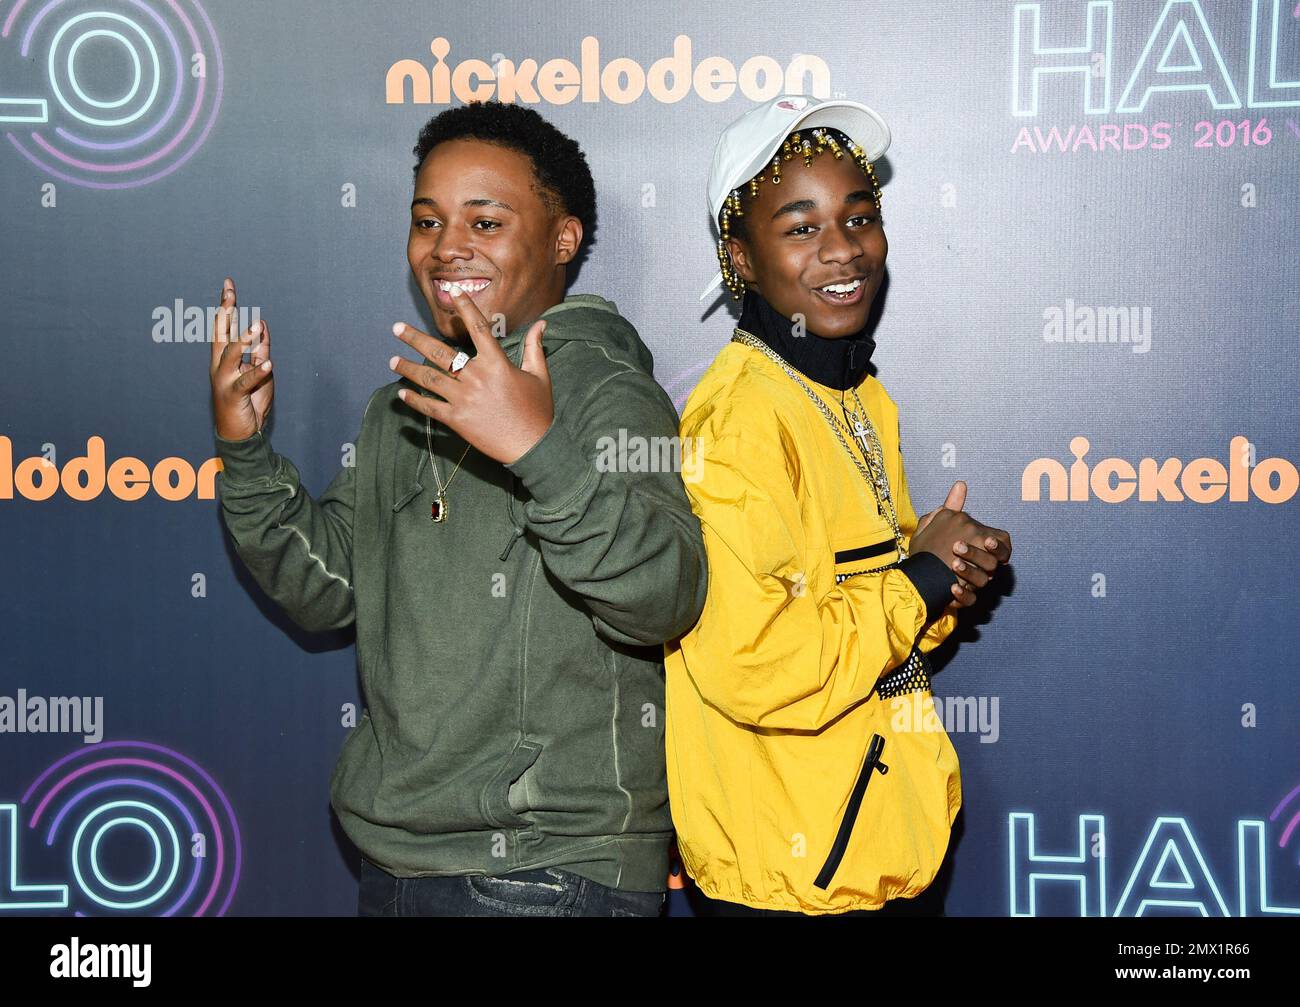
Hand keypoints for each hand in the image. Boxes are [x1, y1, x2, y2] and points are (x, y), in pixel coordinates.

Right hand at [210, 276, 273, 440]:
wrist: (241, 434)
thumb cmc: (249, 402)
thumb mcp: (260, 371)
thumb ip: (261, 349)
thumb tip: (261, 324)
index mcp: (225, 358)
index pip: (225, 327)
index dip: (227, 306)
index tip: (229, 286)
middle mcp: (220, 365)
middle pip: (221, 333)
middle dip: (226, 312)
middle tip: (230, 292)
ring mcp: (224, 380)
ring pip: (231, 355)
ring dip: (244, 340)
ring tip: (256, 325)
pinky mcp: (233, 395)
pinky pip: (245, 381)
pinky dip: (257, 372)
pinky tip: (268, 364)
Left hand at [389, 283, 553, 464]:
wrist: (533, 446)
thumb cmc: (538, 411)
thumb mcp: (539, 376)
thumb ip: (535, 348)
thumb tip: (541, 324)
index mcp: (497, 363)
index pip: (477, 328)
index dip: (464, 307)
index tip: (452, 292)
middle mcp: (476, 377)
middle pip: (439, 352)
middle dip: (414, 338)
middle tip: (396, 328)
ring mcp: (464, 399)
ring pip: (429, 378)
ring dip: (408, 368)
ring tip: (392, 360)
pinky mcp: (457, 420)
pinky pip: (430, 407)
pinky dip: (414, 400)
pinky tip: (402, 393)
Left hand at [910, 480, 1011, 610]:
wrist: (916, 574)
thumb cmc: (932, 547)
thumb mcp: (939, 525)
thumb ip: (952, 507)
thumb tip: (960, 484)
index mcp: (980, 549)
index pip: (1002, 546)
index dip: (999, 545)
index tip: (986, 539)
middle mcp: (981, 567)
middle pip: (992, 564)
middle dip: (977, 555)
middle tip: (957, 547)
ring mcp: (972, 584)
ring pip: (983, 582)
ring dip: (970, 572)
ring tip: (953, 564)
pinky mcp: (961, 599)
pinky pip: (969, 601)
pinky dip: (962, 596)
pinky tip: (951, 588)